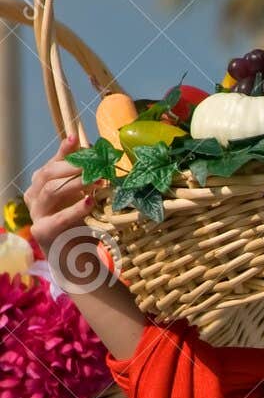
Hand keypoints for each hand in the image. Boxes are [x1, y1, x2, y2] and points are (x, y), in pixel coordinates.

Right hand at [26, 136, 105, 267]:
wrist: (76, 259)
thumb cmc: (78, 225)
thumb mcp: (80, 196)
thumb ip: (81, 175)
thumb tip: (90, 148)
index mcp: (40, 185)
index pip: (51, 164)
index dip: (63, 151)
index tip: (75, 138)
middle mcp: (33, 197)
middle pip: (48, 174)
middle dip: (71, 167)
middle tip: (94, 164)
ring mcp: (36, 214)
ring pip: (51, 191)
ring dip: (75, 184)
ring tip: (96, 181)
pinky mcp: (42, 232)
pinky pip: (58, 218)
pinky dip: (75, 209)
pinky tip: (90, 202)